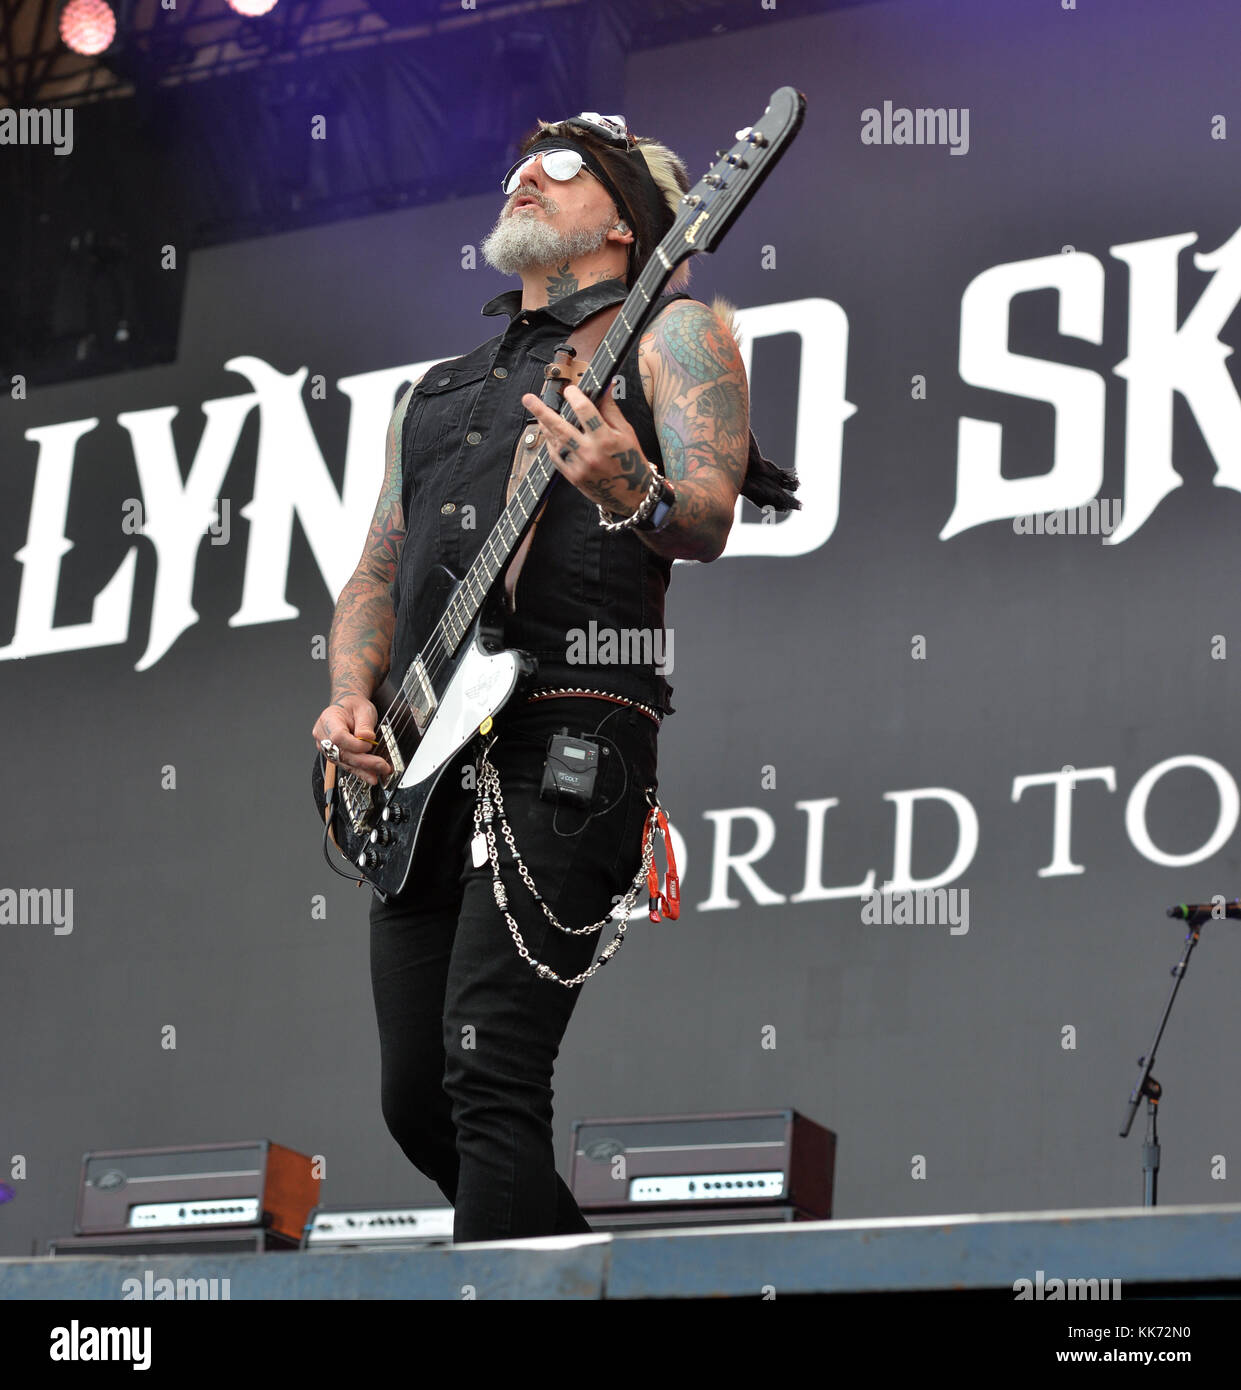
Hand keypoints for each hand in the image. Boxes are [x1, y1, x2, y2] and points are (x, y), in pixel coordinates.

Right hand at [312, 695, 391, 785]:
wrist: (347, 708)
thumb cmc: (353, 707)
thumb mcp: (363, 709)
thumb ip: (365, 724)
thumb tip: (367, 737)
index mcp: (328, 720)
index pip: (338, 737)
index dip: (354, 744)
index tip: (369, 744)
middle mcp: (323, 736)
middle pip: (341, 753)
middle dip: (364, 762)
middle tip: (381, 765)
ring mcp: (327, 748)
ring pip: (344, 762)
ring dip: (363, 770)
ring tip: (380, 772)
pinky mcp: (334, 756)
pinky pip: (347, 765)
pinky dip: (360, 771)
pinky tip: (371, 776)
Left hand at [521, 382, 652, 516]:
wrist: (631, 496)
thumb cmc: (631, 462)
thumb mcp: (626, 433)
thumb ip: (611, 410)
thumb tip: (605, 386)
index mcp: (606, 439)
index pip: (585, 411)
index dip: (575, 396)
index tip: (570, 389)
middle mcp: (590, 453)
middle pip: (561, 428)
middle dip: (542, 411)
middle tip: (528, 399)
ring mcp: (579, 467)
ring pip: (555, 442)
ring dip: (544, 426)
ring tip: (538, 414)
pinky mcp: (573, 477)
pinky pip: (555, 457)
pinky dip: (550, 443)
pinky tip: (549, 434)